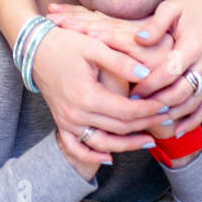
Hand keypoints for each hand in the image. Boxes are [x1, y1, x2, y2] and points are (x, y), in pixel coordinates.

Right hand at [31, 27, 172, 168]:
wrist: (34, 47)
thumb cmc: (66, 42)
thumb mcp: (95, 45)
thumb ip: (121, 60)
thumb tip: (146, 73)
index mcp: (87, 95)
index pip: (127, 110)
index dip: (149, 110)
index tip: (166, 105)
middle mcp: (76, 114)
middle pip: (119, 128)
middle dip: (146, 124)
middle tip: (167, 119)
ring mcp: (67, 121)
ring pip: (103, 143)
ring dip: (127, 145)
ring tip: (150, 141)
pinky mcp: (61, 122)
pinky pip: (77, 147)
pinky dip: (92, 156)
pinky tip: (110, 158)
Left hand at [47, 0, 201, 138]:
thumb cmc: (185, 5)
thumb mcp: (168, 8)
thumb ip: (154, 25)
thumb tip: (139, 39)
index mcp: (194, 45)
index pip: (170, 72)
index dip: (150, 85)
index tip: (132, 93)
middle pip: (181, 92)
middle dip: (158, 104)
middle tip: (136, 110)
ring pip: (193, 102)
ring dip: (172, 115)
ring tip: (150, 122)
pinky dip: (192, 120)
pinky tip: (177, 131)